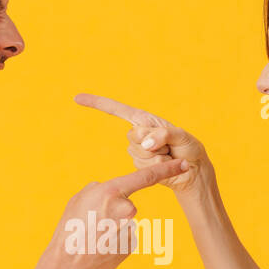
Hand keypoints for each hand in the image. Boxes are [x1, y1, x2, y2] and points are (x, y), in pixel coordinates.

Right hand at [39, 158, 188, 268]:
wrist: (69, 265)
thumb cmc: (70, 228)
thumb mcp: (79, 198)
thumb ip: (100, 189)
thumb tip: (112, 191)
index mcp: (111, 192)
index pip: (146, 177)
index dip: (167, 169)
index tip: (184, 163)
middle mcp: (126, 209)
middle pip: (127, 205)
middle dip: (114, 211)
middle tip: (93, 223)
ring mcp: (131, 228)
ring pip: (125, 222)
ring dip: (113, 227)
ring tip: (94, 237)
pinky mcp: (132, 244)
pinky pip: (125, 236)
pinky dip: (115, 239)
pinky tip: (102, 246)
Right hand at [74, 93, 209, 195]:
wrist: (192, 170)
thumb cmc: (189, 149)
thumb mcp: (181, 136)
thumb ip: (163, 135)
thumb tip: (146, 143)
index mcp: (145, 120)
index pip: (116, 110)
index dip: (97, 103)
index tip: (77, 98)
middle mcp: (139, 133)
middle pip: (134, 137)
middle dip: (154, 143)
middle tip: (170, 147)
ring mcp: (139, 150)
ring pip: (140, 154)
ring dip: (159, 157)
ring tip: (170, 155)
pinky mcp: (140, 165)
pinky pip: (144, 166)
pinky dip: (159, 166)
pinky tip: (167, 165)